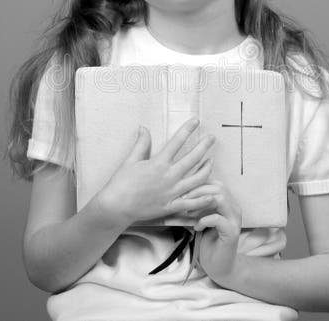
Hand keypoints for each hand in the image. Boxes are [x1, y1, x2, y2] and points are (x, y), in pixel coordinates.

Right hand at [94, 118, 216, 226]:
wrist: (116, 207)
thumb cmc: (121, 183)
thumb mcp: (131, 160)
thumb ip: (141, 144)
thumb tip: (144, 128)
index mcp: (159, 163)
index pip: (177, 142)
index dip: (188, 129)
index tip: (196, 121)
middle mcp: (169, 176)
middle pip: (193, 158)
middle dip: (204, 146)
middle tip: (212, 138)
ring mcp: (172, 192)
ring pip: (197, 179)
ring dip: (207, 168)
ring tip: (211, 161)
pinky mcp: (171, 206)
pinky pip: (192, 203)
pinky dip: (203, 199)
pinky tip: (212, 194)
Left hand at [183, 180, 241, 284]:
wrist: (219, 265)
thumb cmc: (209, 242)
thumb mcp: (202, 219)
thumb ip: (198, 207)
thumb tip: (181, 194)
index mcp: (229, 203)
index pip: (217, 183)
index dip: (200, 184)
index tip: (184, 192)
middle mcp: (235, 208)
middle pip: (219, 188)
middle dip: (198, 191)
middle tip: (183, 200)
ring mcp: (235, 220)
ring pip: (220, 199)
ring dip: (201, 204)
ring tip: (189, 213)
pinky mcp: (232, 232)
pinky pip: (218, 219)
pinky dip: (204, 220)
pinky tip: (197, 227)